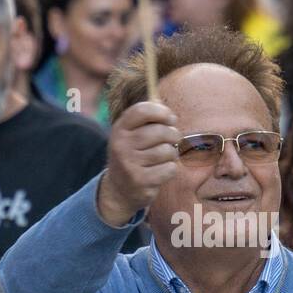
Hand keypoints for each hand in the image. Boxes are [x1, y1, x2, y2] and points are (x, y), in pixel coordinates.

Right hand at [97, 100, 179, 225]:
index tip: (170, 118)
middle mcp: (121, 145)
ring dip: (171, 154)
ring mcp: (129, 164)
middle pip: (160, 131)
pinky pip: (169, 169)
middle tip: (173, 140)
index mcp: (119, 129)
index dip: (161, 112)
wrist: (119, 189)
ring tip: (163, 158)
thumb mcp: (132, 134)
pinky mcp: (140, 181)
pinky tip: (160, 172)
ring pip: (167, 151)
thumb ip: (146, 119)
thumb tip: (163, 103)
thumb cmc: (133, 155)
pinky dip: (170, 170)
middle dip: (173, 135)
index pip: (142, 110)